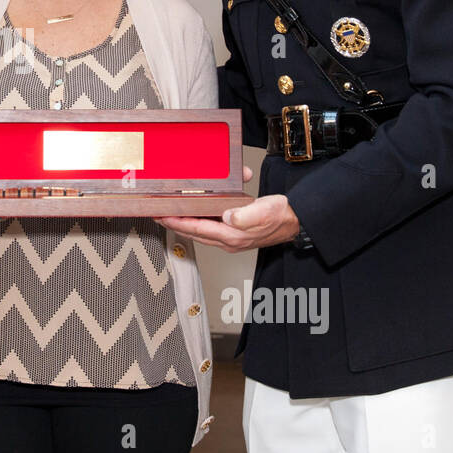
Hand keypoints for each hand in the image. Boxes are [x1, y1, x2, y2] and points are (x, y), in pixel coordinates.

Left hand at [160, 192, 300, 252]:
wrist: (295, 221)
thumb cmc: (280, 215)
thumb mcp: (263, 211)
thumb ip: (244, 216)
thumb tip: (228, 216)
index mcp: (232, 235)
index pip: (197, 229)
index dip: (177, 222)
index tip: (162, 215)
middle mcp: (229, 241)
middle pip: (193, 233)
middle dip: (173, 224)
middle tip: (156, 215)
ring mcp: (231, 240)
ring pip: (199, 233)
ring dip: (182, 225)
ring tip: (167, 216)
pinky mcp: (234, 235)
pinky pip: (208, 231)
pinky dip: (195, 224)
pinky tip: (190, 217)